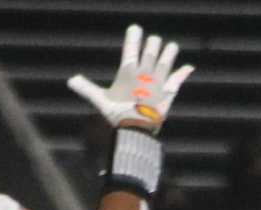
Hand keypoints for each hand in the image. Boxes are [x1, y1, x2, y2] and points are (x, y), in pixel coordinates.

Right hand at [68, 25, 192, 131]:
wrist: (136, 130)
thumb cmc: (117, 115)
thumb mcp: (101, 101)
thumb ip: (87, 88)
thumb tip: (71, 80)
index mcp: (128, 72)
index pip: (131, 48)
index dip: (133, 37)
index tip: (135, 28)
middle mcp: (145, 73)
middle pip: (151, 50)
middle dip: (152, 43)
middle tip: (153, 40)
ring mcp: (158, 82)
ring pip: (166, 60)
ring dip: (169, 52)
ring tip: (172, 46)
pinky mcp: (168, 93)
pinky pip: (177, 80)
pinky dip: (183, 73)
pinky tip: (189, 67)